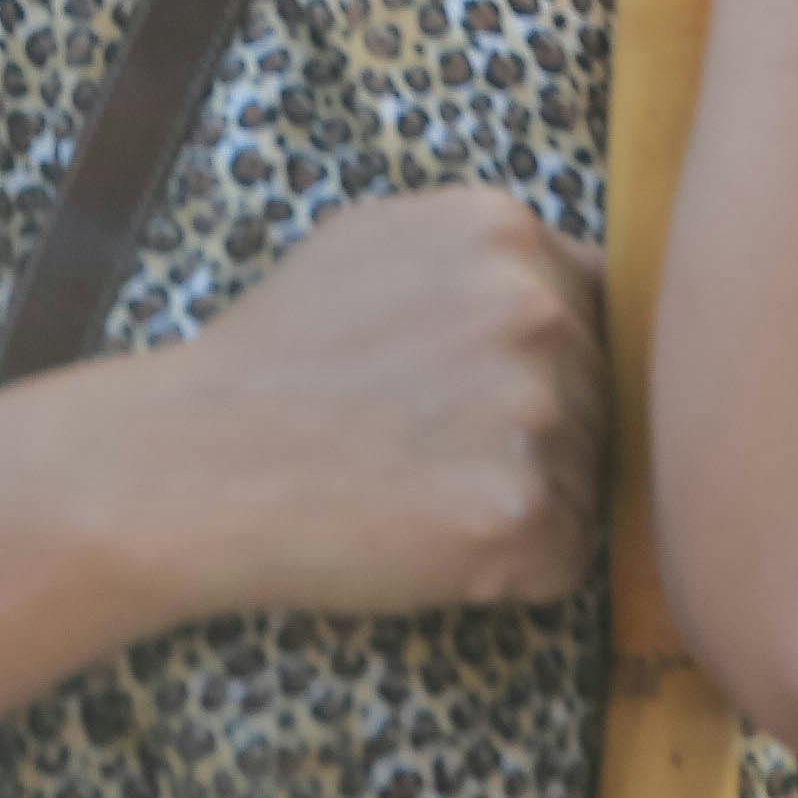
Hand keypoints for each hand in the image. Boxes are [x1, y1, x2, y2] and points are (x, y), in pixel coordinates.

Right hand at [108, 186, 603, 619]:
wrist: (198, 462)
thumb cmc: (276, 357)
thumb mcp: (374, 241)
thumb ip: (484, 249)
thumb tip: (572, 282)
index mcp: (503, 231)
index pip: (593, 307)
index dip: (542, 361)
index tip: (474, 392)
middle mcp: (534, 308)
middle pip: (599, 392)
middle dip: (536, 432)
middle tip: (430, 448)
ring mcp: (533, 411)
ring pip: (590, 475)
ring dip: (528, 497)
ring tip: (423, 491)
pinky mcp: (521, 511)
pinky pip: (568, 553)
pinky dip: (515, 566)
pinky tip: (432, 540)